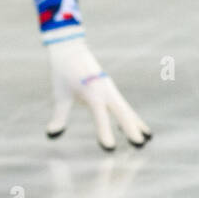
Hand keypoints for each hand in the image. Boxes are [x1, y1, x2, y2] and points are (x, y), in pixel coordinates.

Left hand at [45, 35, 150, 150]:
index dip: (104, 131)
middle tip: (139, 146)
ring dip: (135, 124)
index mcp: (92, 92)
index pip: (100, 116)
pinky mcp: (111, 90)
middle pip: (121, 112)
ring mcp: (110, 90)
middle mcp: (105, 91)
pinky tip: (139, 128)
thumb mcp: (60, 94)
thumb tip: (52, 134)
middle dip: (130, 129)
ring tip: (147, 140)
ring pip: (126, 109)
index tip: (109, 147)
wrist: (72, 50)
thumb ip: (59, 115)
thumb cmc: (64, 73)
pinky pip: (124, 106)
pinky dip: (131, 117)